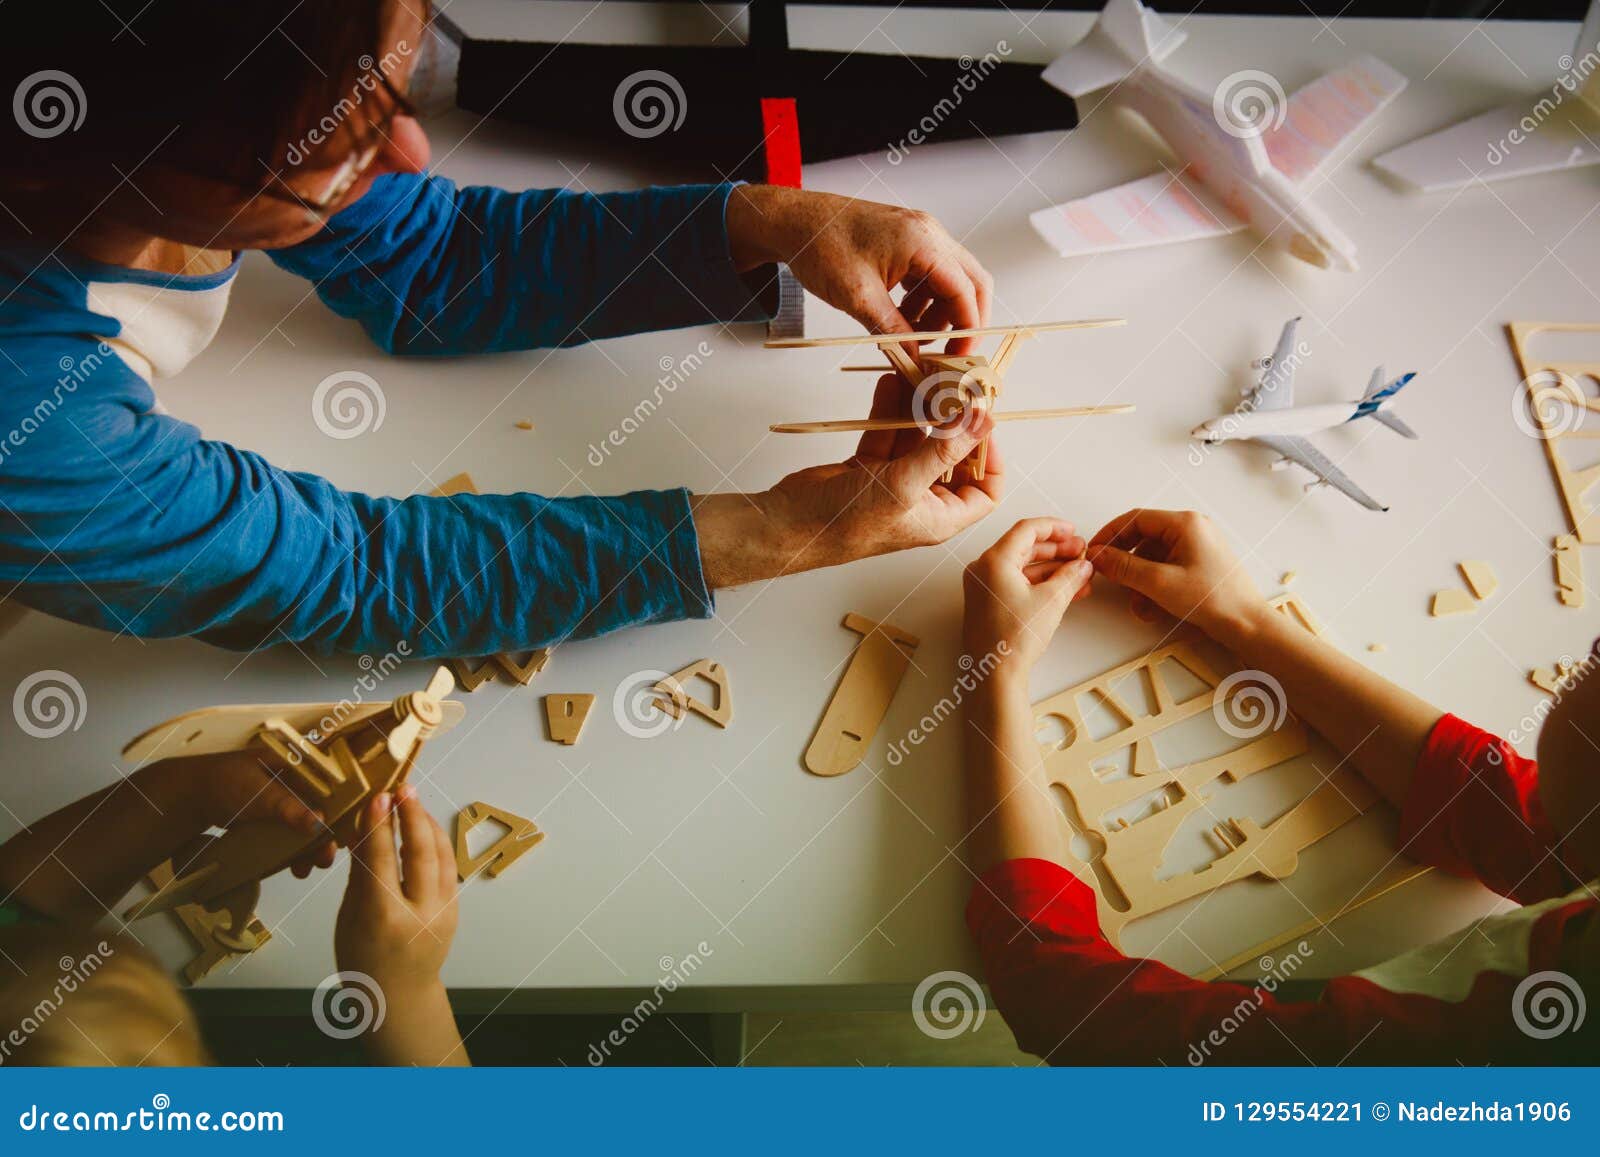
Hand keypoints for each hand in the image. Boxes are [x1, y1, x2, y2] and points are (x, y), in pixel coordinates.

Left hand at [155, 749, 335, 877]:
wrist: (189, 796)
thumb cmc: (224, 782)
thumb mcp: (261, 793)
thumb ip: (290, 807)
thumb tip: (319, 823)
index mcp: (298, 763)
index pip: (333, 783)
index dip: (344, 807)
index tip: (347, 832)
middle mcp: (295, 779)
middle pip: (322, 808)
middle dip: (325, 835)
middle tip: (325, 858)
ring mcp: (282, 798)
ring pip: (306, 823)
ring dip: (309, 846)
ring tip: (307, 868)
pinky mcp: (271, 815)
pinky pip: (289, 832)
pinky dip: (293, 848)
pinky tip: (293, 865)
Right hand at [335, 786, 458, 999]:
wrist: (400, 997)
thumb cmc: (362, 959)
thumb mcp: (349, 918)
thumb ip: (360, 874)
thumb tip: (363, 828)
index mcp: (384, 920)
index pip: (382, 863)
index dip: (379, 826)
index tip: (377, 797)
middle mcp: (420, 914)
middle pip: (421, 854)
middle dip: (412, 816)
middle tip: (402, 789)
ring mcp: (444, 912)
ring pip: (441, 856)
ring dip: (427, 824)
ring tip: (412, 801)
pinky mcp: (455, 909)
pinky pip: (447, 868)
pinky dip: (435, 844)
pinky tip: (422, 827)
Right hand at [695, 374, 1001, 585]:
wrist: (789, 525)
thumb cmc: (847, 522)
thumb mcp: (903, 485)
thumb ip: (943, 451)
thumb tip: (981, 422)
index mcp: (940, 516)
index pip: (985, 489)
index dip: (990, 456)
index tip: (982, 422)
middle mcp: (922, 500)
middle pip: (952, 457)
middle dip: (954, 423)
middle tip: (956, 388)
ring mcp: (894, 482)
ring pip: (917, 439)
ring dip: (921, 409)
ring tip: (925, 376)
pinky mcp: (867, 468)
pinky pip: (887, 434)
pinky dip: (890, 411)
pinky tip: (892, 383)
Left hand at [725, 185, 992, 353]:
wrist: (794, 221)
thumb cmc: (820, 245)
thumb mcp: (858, 298)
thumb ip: (892, 332)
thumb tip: (914, 360)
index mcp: (923, 241)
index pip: (966, 290)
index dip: (968, 329)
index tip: (959, 358)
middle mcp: (928, 233)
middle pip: (970, 282)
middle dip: (962, 321)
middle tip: (947, 352)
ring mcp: (920, 234)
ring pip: (950, 281)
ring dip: (939, 313)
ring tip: (909, 336)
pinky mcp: (907, 241)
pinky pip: (929, 275)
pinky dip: (923, 301)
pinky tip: (899, 317)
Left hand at [963, 518, 1092, 673]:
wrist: (995, 675)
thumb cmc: (1013, 640)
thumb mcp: (1051, 601)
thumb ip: (1071, 577)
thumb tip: (1083, 566)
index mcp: (993, 561)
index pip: (1026, 530)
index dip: (1054, 527)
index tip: (1073, 531)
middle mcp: (983, 570)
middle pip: (1024, 547)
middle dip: (1056, 549)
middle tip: (1080, 552)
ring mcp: (984, 587)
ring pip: (1023, 567)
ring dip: (1052, 568)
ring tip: (1079, 573)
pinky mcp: (988, 603)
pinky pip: (1016, 583)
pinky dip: (1040, 584)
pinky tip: (1065, 590)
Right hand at [1085, 509, 1266, 641]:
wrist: (1246, 623)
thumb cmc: (1213, 599)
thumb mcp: (1159, 583)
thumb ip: (1124, 567)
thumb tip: (1097, 556)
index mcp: (1186, 523)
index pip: (1135, 519)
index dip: (1110, 535)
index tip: (1094, 552)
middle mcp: (1193, 528)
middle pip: (1144, 538)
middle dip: (1127, 563)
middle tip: (1111, 579)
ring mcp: (1198, 545)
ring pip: (1154, 556)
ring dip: (1140, 580)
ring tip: (1139, 605)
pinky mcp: (1200, 562)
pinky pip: (1168, 567)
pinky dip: (1156, 585)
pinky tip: (1153, 607)